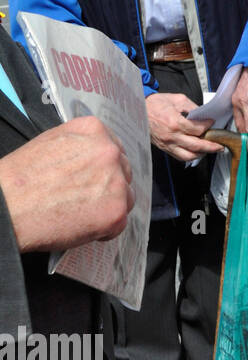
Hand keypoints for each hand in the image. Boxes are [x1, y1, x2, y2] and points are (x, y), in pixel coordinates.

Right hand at [0, 117, 133, 252]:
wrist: (5, 207)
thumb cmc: (19, 179)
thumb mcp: (50, 143)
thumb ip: (80, 145)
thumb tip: (96, 156)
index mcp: (93, 131)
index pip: (114, 148)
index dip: (102, 167)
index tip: (90, 177)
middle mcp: (109, 152)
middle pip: (123, 172)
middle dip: (108, 186)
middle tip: (82, 198)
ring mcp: (115, 182)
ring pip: (125, 196)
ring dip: (108, 206)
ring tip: (78, 211)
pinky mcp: (115, 211)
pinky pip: (119, 222)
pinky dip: (103, 229)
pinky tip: (79, 225)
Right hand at [147, 92, 220, 161]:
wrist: (137, 110)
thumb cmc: (155, 103)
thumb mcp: (177, 99)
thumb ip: (192, 108)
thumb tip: (203, 116)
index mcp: (175, 122)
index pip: (198, 129)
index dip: (208, 126)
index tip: (213, 123)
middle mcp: (172, 136)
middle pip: (197, 146)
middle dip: (212, 146)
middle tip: (221, 145)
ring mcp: (167, 144)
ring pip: (189, 155)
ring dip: (202, 154)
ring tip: (210, 150)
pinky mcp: (164, 148)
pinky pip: (179, 156)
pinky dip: (190, 156)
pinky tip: (197, 152)